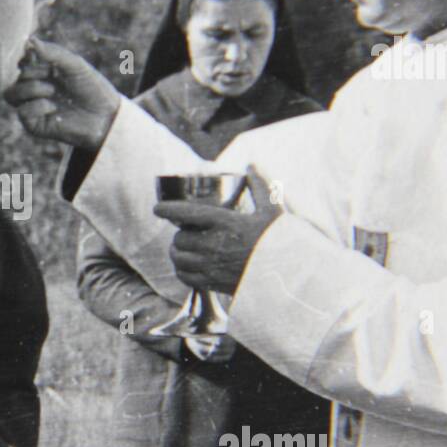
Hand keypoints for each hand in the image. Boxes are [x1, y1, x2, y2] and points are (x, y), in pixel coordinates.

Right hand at [3, 37, 120, 149]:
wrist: (105, 116)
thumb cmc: (92, 88)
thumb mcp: (74, 65)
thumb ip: (53, 52)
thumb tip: (30, 41)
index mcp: (42, 74)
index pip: (19, 63)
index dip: (22, 57)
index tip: (32, 54)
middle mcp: (34, 90)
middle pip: (13, 78)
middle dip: (31, 73)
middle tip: (50, 74)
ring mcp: (33, 108)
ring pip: (11, 95)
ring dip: (30, 88)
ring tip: (51, 90)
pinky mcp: (34, 125)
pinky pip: (22, 112)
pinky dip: (37, 106)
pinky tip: (53, 108)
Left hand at [154, 167, 280, 293]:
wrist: (288, 278)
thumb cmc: (280, 243)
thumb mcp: (274, 212)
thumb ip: (261, 186)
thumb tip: (252, 163)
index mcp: (226, 224)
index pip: (187, 213)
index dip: (168, 210)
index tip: (158, 208)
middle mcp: (214, 245)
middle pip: (180, 239)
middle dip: (180, 235)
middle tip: (186, 233)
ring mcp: (212, 266)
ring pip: (179, 258)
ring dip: (178, 252)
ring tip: (183, 249)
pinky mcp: (213, 283)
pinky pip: (186, 277)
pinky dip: (182, 271)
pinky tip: (188, 266)